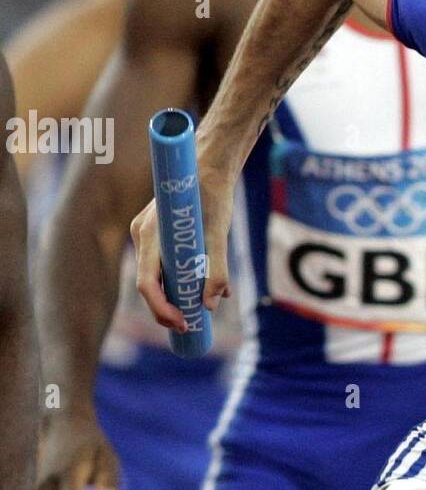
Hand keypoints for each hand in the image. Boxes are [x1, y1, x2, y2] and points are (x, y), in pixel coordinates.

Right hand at [131, 168, 233, 333]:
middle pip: (148, 283)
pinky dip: (179, 279)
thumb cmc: (213, 194)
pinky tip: (201, 290)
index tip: (184, 323)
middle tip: (191, 326)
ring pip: (156, 274)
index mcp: (149, 234)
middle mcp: (142, 235)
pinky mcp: (157, 233)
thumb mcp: (219, 233)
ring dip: (174, 295)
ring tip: (198, 311)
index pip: (146, 283)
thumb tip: (211, 304)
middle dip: (167, 308)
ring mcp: (147, 234)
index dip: (162, 309)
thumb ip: (217, 269)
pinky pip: (162, 263)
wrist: (209, 164)